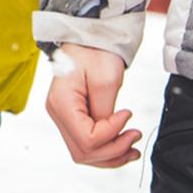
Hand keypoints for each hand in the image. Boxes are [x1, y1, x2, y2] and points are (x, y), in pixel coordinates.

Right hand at [45, 43, 140, 167]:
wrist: (87, 37)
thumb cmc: (94, 51)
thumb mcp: (106, 79)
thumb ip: (105, 112)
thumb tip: (109, 134)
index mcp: (61, 103)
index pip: (87, 139)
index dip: (111, 134)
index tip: (127, 114)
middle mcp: (57, 113)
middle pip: (84, 152)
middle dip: (113, 151)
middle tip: (135, 136)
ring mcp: (63, 116)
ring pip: (85, 153)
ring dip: (111, 154)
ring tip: (132, 148)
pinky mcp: (72, 117)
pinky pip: (86, 143)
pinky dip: (105, 148)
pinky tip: (122, 145)